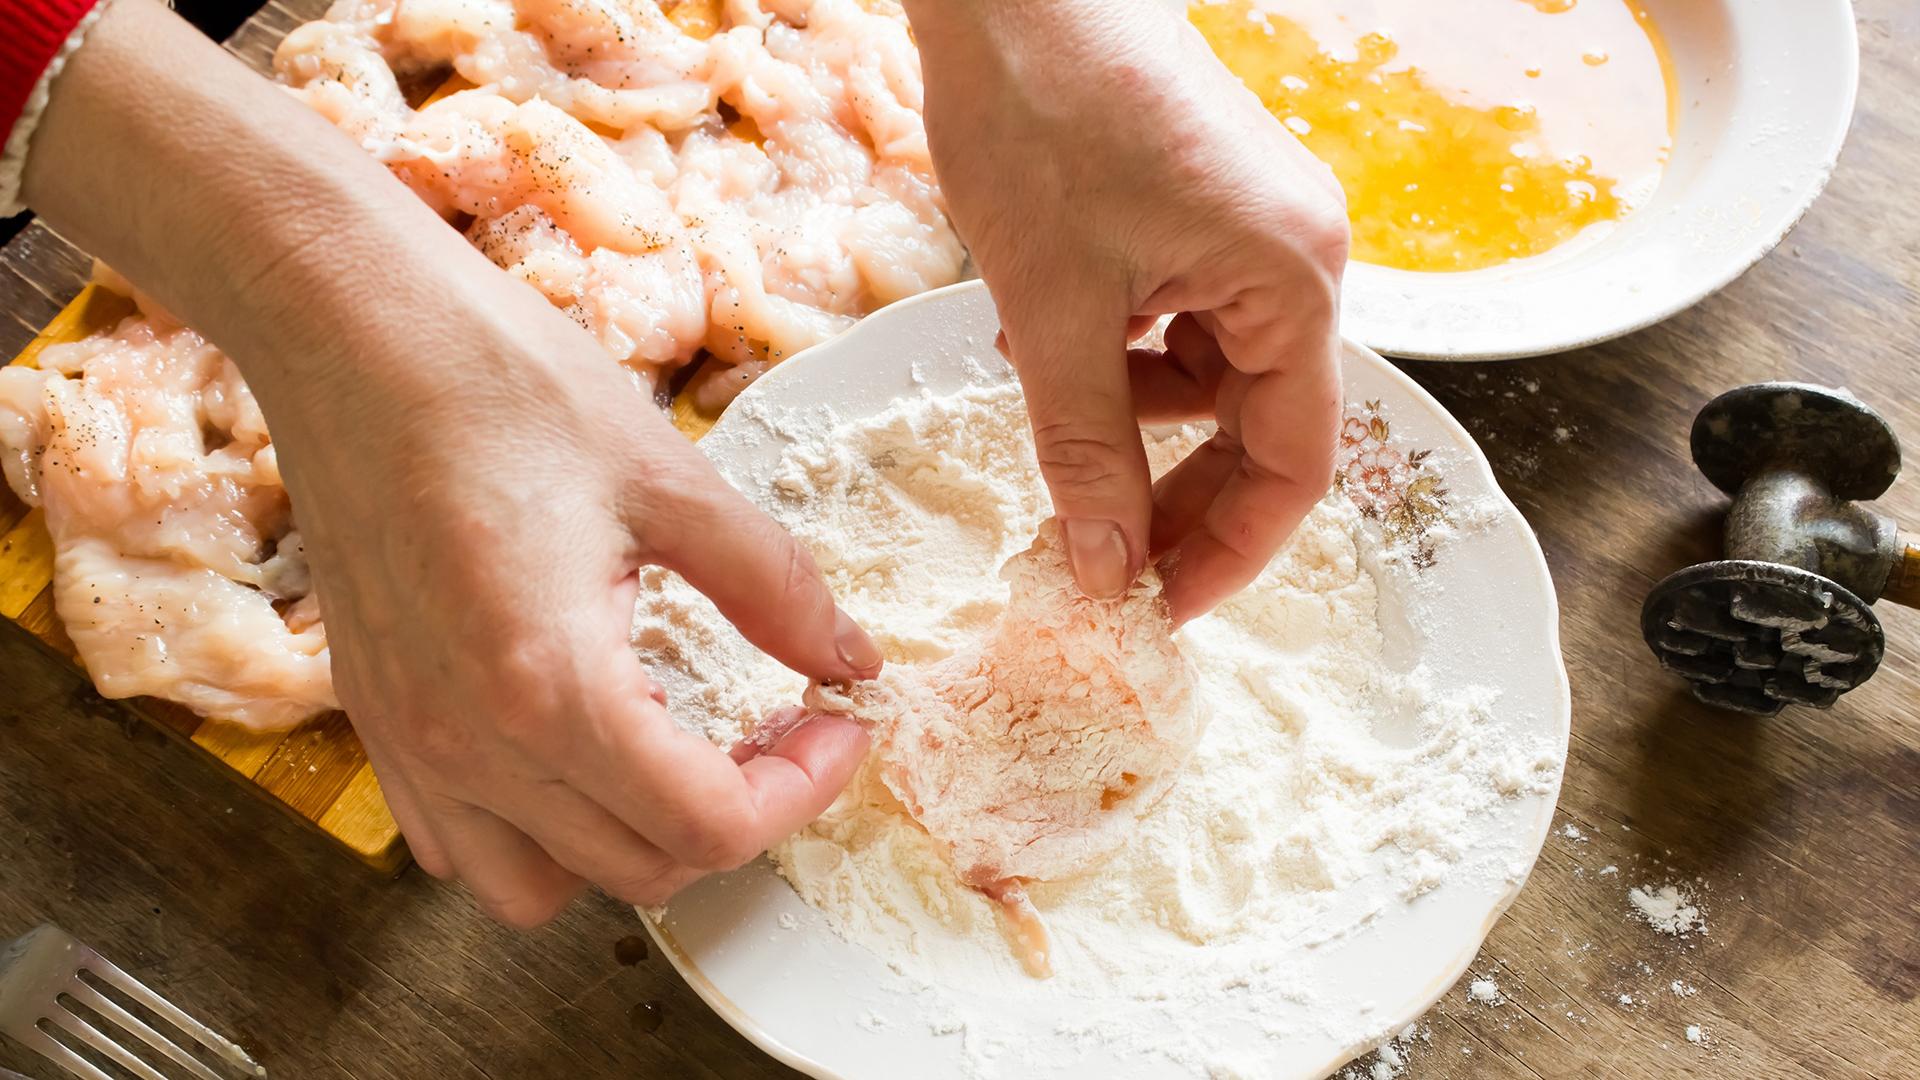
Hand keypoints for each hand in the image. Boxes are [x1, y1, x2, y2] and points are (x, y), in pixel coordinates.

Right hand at [274, 276, 879, 923]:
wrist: (347, 328)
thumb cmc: (497, 379)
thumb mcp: (670, 476)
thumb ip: (774, 586)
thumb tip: (850, 659)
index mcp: (548, 684)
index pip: (707, 826)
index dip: (801, 789)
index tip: (835, 725)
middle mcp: (467, 742)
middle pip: (641, 867)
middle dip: (739, 813)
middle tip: (780, 727)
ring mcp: (409, 743)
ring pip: (541, 887)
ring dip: (633, 843)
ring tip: (680, 752)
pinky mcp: (377, 720)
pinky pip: (459, 844)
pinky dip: (536, 833)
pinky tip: (581, 748)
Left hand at [907, 0, 1348, 621]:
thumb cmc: (1041, 114)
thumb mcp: (1055, 310)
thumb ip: (1086, 452)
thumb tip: (1108, 572)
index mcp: (1293, 281)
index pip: (1295, 463)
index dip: (1228, 551)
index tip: (1157, 609)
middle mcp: (1297, 255)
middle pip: (1256, 422)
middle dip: (1170, 489)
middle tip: (1092, 550)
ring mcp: (1253, 226)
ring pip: (1204, 371)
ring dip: (1123, 404)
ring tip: (1038, 372)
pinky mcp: (1203, 206)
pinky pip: (1175, 314)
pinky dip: (1113, 342)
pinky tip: (1043, 320)